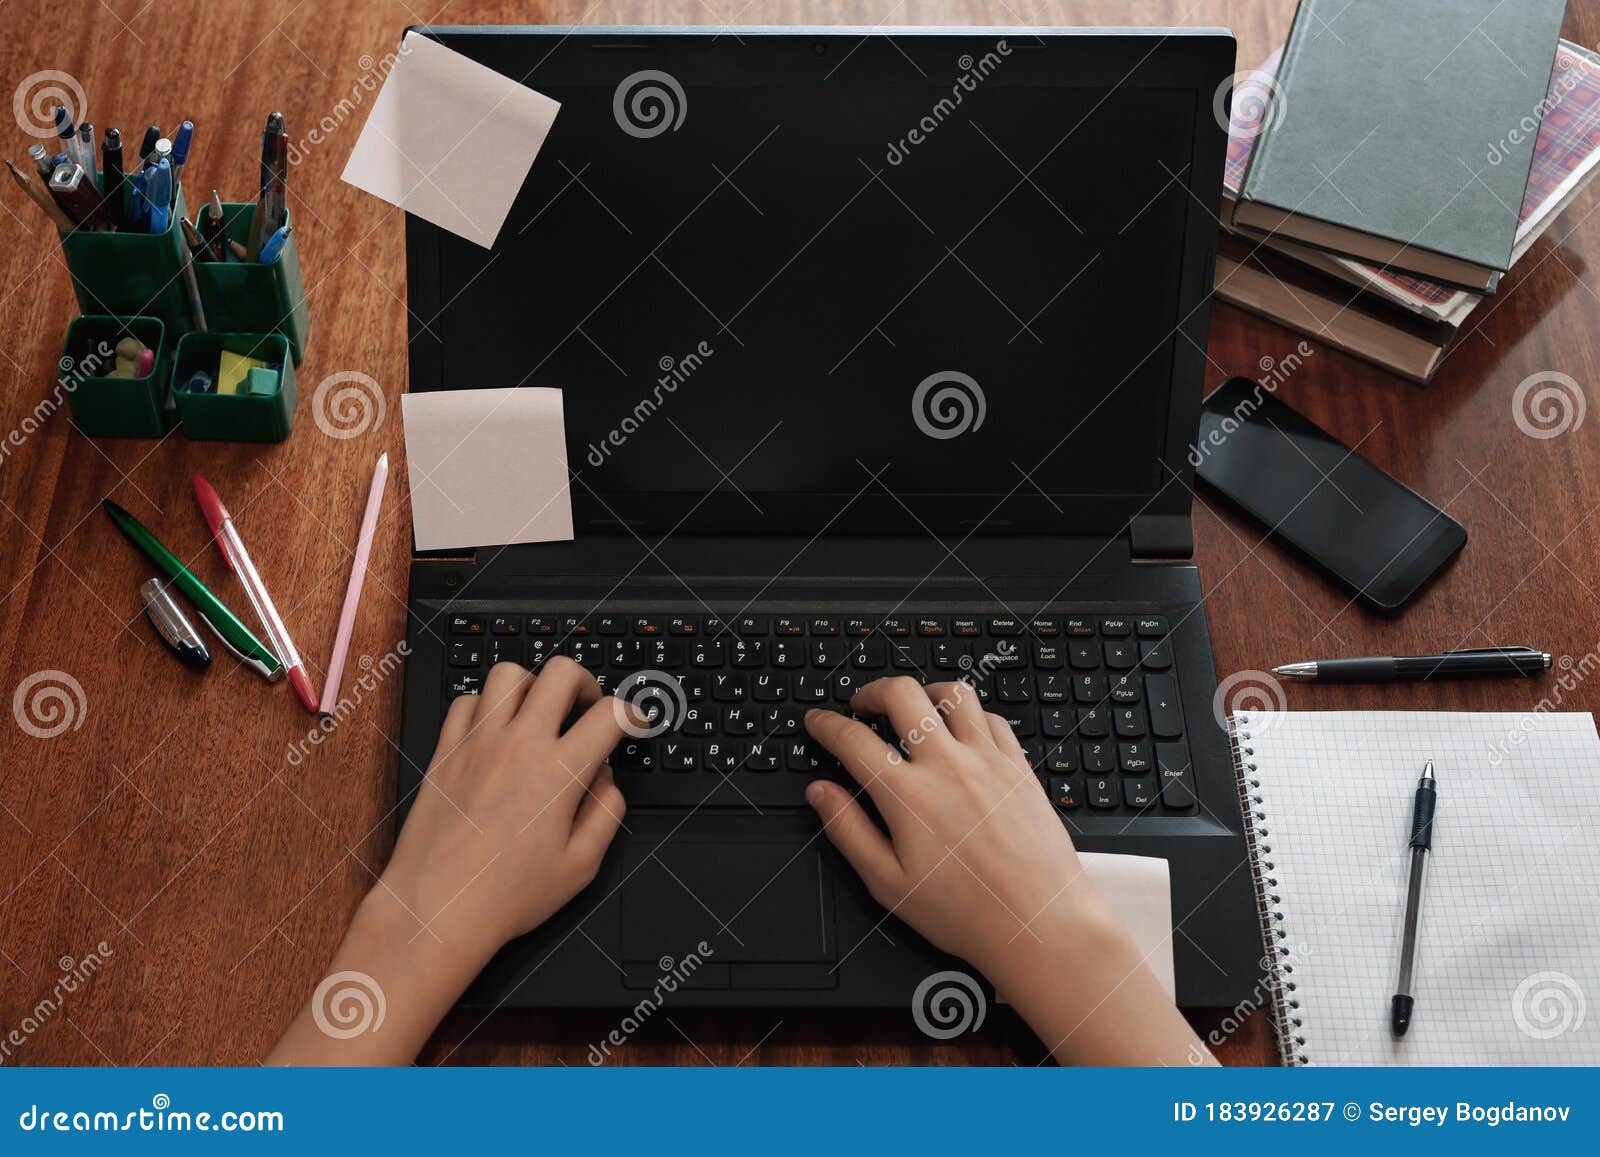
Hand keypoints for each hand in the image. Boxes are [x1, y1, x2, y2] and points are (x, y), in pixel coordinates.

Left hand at [269, 657, 626, 1063]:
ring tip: (540, 711)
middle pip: (561, 672)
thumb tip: (608, 781)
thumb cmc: (504, 897)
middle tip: (588, 707)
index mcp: (559, 772)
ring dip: (534, 685)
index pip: (609, 713)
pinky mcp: (446, 752)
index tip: (632, 724)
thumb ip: (606, 814)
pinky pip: (467, 701)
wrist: (436, 909)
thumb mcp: (580, 867)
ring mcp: (478, 744)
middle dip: (586, 682)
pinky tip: (496, 729)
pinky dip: (487, 705)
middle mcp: (519, 746)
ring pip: (509, 673)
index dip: (632, 714)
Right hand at [803, 676, 1210, 1064]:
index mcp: (907, 796)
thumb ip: (848, 830)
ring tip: (913, 708)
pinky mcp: (1019, 767)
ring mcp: (987, 761)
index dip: (826, 724)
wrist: (1038, 923)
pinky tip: (961, 732)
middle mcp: (947, 766)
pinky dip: (969, 715)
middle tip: (861, 705)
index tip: (818, 721)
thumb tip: (820, 793)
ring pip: (952, 694)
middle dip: (872, 691)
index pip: (852, 739)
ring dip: (924, 692)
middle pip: (901, 695)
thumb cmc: (966, 913)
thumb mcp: (888, 883)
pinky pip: (991, 718)